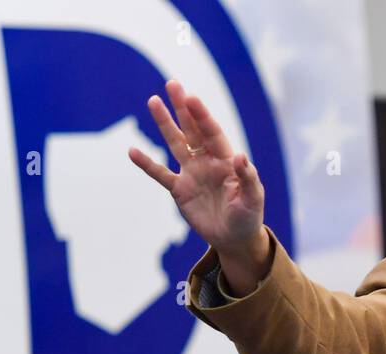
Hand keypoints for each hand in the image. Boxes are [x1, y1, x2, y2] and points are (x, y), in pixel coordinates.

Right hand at [129, 79, 266, 262]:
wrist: (234, 238)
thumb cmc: (248, 216)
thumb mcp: (253, 198)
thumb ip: (248, 177)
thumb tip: (240, 156)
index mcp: (226, 159)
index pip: (212, 132)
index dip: (202, 115)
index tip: (191, 97)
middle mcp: (207, 161)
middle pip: (192, 129)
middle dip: (182, 107)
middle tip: (172, 84)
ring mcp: (191, 173)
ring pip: (175, 143)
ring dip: (164, 124)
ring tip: (153, 101)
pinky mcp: (179, 190)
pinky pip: (160, 174)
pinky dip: (147, 164)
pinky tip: (132, 151)